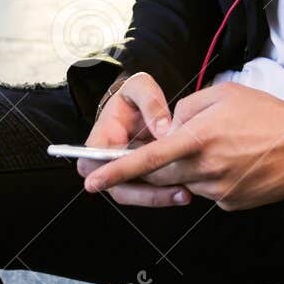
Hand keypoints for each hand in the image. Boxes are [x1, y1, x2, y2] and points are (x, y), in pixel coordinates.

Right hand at [77, 71, 190, 207]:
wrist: (142, 103)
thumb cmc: (136, 94)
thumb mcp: (140, 86)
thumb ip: (150, 102)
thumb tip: (162, 130)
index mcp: (101, 137)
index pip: (94, 163)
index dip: (111, 175)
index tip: (136, 177)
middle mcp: (108, 161)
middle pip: (119, 188)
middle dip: (147, 195)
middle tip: (178, 192)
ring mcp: (124, 172)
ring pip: (137, 194)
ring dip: (160, 197)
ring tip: (187, 194)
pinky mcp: (141, 176)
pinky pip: (151, 191)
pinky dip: (167, 192)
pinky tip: (189, 189)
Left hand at [82, 82, 283, 211]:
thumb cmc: (265, 112)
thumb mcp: (221, 94)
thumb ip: (185, 110)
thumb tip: (167, 130)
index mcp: (199, 138)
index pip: (148, 159)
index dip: (116, 171)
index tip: (91, 182)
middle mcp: (206, 168)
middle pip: (160, 177)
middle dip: (151, 169)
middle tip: (163, 151)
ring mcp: (220, 190)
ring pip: (185, 184)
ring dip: (187, 169)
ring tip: (220, 147)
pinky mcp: (233, 203)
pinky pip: (207, 193)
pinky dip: (210, 179)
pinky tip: (234, 162)